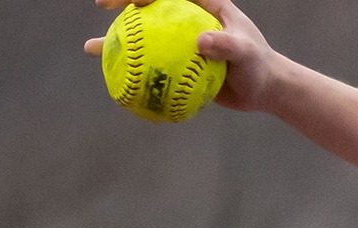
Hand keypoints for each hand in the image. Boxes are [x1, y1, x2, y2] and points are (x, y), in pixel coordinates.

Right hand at [83, 0, 288, 113]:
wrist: (265, 89)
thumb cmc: (259, 66)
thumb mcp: (247, 54)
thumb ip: (226, 46)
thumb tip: (200, 43)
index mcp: (202, 4)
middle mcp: (187, 18)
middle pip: (149, 6)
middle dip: (122, 1)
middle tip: (102, 6)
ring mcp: (180, 40)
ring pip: (144, 37)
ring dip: (118, 40)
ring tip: (92, 48)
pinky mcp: (179, 62)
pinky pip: (152, 64)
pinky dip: (135, 71)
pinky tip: (116, 82)